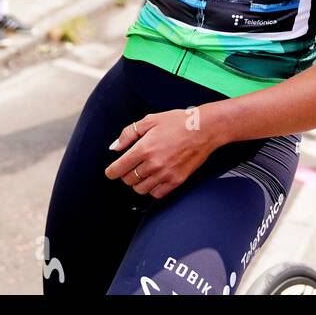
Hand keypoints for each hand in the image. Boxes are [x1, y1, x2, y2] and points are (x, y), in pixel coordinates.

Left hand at [104, 109, 219, 199]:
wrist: (204, 129)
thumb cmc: (178, 122)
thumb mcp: (150, 120)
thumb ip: (128, 134)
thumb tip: (115, 148)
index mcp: (144, 148)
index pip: (118, 169)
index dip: (111, 172)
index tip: (111, 171)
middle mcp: (153, 164)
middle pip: (128, 180)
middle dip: (125, 174)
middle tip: (131, 166)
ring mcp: (165, 174)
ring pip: (140, 189)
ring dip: (138, 182)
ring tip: (143, 172)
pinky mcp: (176, 181)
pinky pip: (156, 194)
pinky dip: (152, 189)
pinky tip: (154, 178)